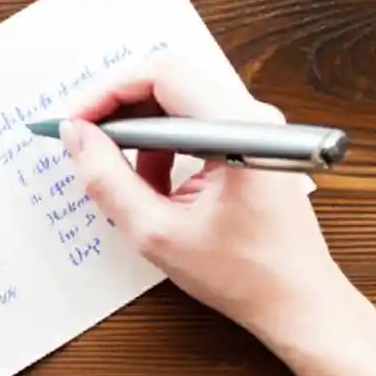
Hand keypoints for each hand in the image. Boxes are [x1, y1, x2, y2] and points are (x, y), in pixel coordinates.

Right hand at [61, 56, 375, 375]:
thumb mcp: (158, 232)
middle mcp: (250, 114)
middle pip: (168, 82)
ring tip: (123, 177)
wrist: (298, 301)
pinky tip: (153, 188)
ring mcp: (253, 125)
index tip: (76, 122)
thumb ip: (108, 179)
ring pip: (177, 102)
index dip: (108, 92)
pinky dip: (162, 148)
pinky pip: (192, 124)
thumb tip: (76, 136)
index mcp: (237, 127)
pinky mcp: (248, 141)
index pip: (161, 75)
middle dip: (119, 110)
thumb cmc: (244, 274)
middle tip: (86, 141)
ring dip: (140, 133)